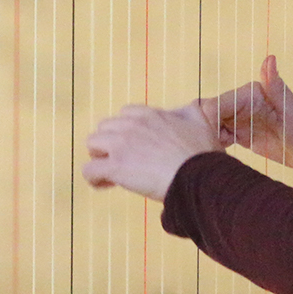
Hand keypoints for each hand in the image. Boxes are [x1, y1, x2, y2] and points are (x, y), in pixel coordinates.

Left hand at [82, 103, 225, 201]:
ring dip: (100, 157)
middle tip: (123, 161)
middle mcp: (132, 125)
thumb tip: (187, 108)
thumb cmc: (203, 155)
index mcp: (150, 115)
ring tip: (112, 174)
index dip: (127, 131)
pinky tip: (107, 185)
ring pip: (92, 144)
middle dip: (110, 143)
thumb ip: (190, 112)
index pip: (125, 114)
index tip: (135, 147)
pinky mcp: (115, 166)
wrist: (198, 176)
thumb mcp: (201, 123)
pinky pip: (89, 170)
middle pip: (105, 127)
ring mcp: (121, 144)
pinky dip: (94, 178)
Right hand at [197, 55, 292, 172]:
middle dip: (203, 129)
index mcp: (254, 94)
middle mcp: (246, 104)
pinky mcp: (244, 135)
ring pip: (214, 125)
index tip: (204, 137)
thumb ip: (276, 87)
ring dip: (206, 138)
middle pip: (213, 114)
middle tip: (200, 149)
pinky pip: (221, 137)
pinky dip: (214, 145)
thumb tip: (269, 58)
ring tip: (203, 154)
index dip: (208, 118)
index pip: (220, 103)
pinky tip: (212, 156)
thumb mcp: (292, 111)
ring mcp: (244, 119)